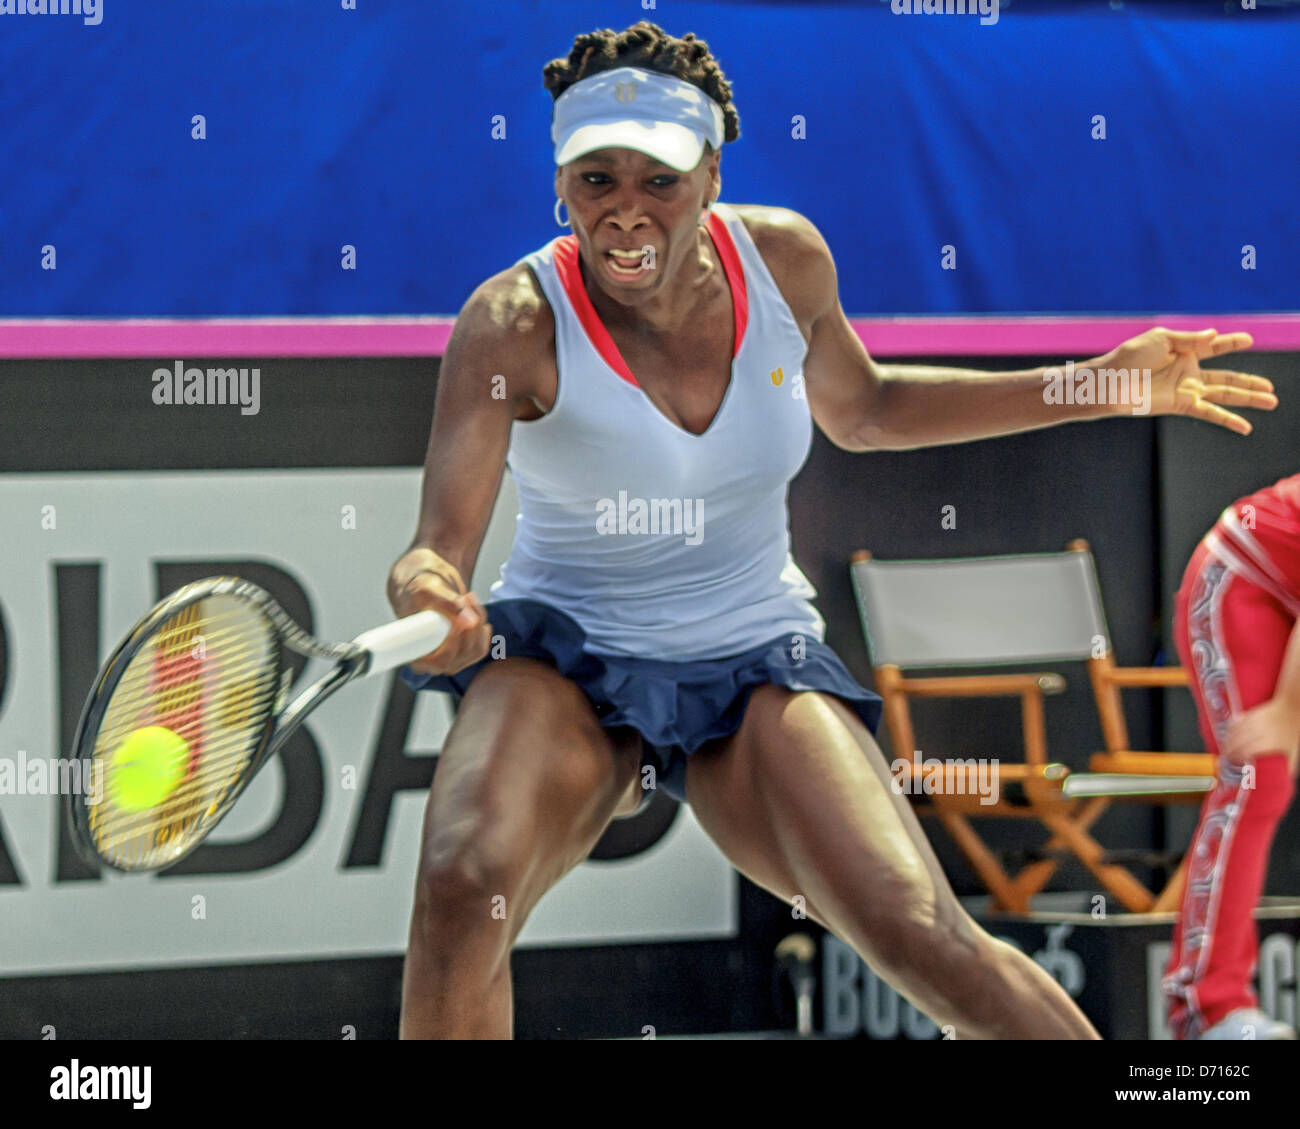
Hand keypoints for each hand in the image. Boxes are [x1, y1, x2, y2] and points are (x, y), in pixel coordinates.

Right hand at [387, 554, 490, 675]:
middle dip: (470, 625)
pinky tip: (473, 607)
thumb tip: (471, 622)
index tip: (456, 620)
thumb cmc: (418, 590)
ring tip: (468, 598)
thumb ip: (447, 604)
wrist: (425, 587)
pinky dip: (482, 623)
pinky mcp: (464, 653)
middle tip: (464, 598)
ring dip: (478, 621)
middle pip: (462, 654)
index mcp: (415, 655)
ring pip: (476, 650)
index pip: (440, 662)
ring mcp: (451, 660)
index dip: (453, 644)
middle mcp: (433, 664)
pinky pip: (481, 645)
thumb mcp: (427, 591)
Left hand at [1098, 327, 1275, 433]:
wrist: (1110, 382)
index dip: (1231, 343)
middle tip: (1271, 386)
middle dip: (1249, 381)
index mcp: (1183, 351)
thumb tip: (1214, 335)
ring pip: (1225, 394)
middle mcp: (1188, 372)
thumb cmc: (1129, 358)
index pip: (1214, 346)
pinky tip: (1246, 427)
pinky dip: (1228, 420)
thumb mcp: (1161, 339)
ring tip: (1271, 400)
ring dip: (1248, 398)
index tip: (1248, 339)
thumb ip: (1190, 339)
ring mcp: (1186, 390)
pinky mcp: (1181, 405)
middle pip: (1226, 377)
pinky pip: (1210, 412)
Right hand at [1221, 698, 1299, 769]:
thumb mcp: (1292, 751)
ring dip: (1227, 741)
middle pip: (1238, 742)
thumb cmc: (1292, 732)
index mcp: (1270, 742)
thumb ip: (1287, 766)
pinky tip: (1228, 734)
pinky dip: (1229, 729)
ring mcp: (1254, 722)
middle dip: (1230, 751)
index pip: (1248, 751)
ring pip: (1235, 732)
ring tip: (1225, 748)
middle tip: (1227, 757)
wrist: (1292, 709)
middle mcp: (1260, 731)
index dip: (1239, 757)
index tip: (1236, 762)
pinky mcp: (1250, 714)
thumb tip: (1283, 781)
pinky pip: (1235, 722)